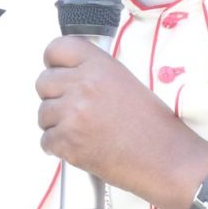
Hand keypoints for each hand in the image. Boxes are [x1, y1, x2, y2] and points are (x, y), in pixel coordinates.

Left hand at [35, 36, 207, 208]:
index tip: (58, 73)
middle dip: (54, 97)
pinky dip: (59, 147)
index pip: (56, 49)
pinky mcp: (67, 142)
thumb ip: (94, 73)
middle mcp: (83, 85)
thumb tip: (67, 76)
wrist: (165, 159)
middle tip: (73, 109)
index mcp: (99, 65)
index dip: (53, 63)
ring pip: (42, 114)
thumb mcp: (126, 82)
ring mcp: (72, 114)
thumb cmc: (152, 126)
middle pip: (43, 82)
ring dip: (56, 124)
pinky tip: (80, 146)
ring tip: (82, 131)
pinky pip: (46, 141)